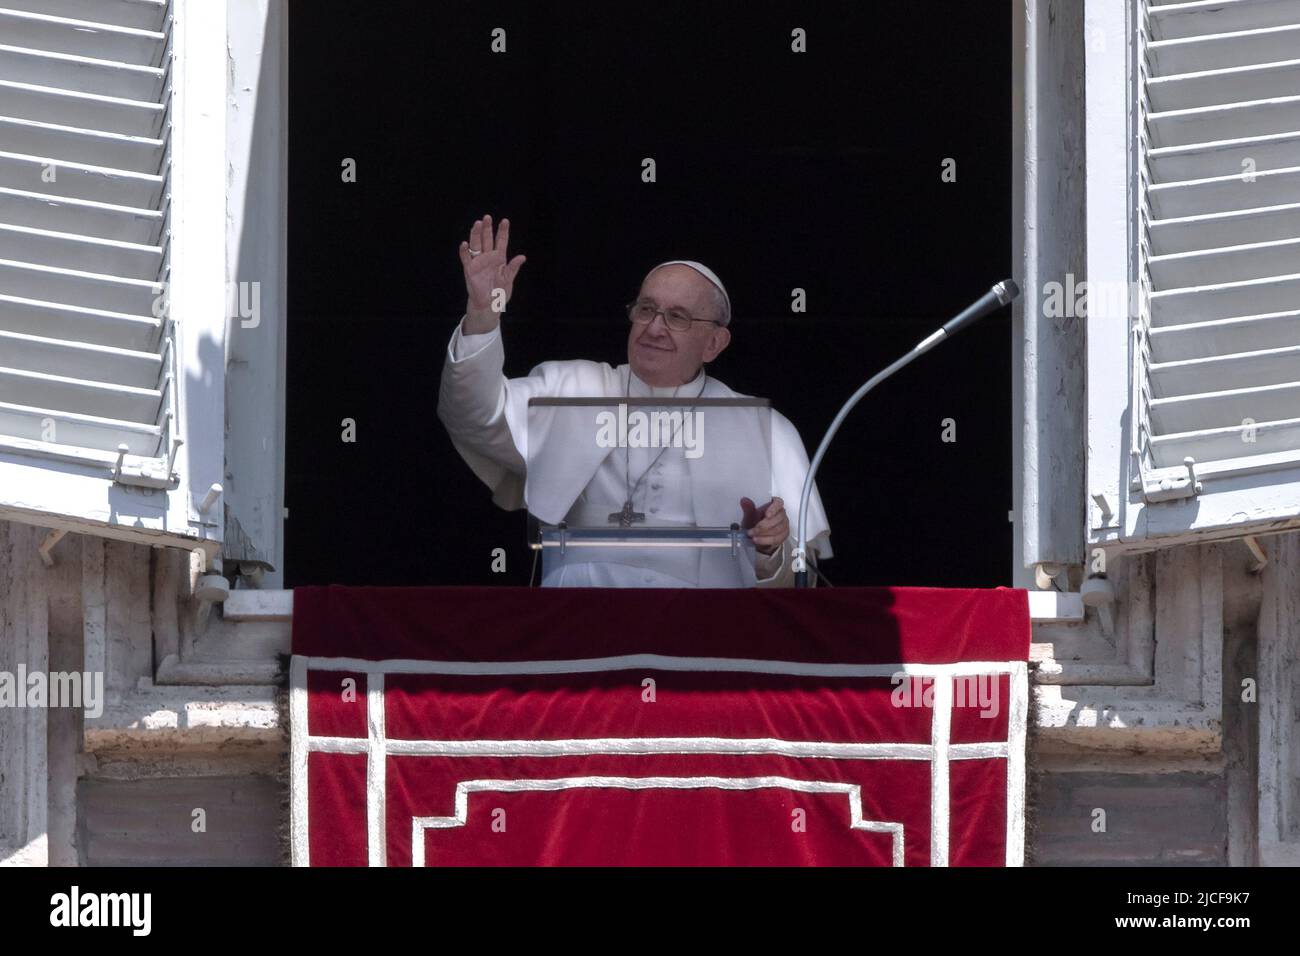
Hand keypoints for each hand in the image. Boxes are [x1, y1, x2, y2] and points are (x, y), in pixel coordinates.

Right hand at [459, 214, 525, 332]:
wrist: (488, 304)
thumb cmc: (500, 292)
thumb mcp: (508, 279)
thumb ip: (513, 268)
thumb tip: (522, 257)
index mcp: (499, 258)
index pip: (501, 241)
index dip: (503, 231)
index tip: (505, 221)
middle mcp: (488, 257)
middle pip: (487, 239)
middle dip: (487, 228)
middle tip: (487, 217)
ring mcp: (478, 262)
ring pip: (476, 244)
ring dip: (475, 234)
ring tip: (477, 224)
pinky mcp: (470, 269)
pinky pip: (466, 258)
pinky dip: (464, 251)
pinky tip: (465, 244)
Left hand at [740, 496, 788, 555]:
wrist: (755, 535)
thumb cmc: (755, 522)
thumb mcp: (750, 515)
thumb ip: (748, 508)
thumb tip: (744, 500)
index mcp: (774, 504)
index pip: (778, 503)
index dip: (773, 509)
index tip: (767, 515)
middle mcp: (781, 513)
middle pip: (777, 518)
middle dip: (763, 526)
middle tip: (752, 530)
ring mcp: (784, 524)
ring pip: (777, 529)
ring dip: (763, 534)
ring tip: (752, 535)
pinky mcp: (783, 535)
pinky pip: (776, 538)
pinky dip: (765, 540)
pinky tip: (758, 540)